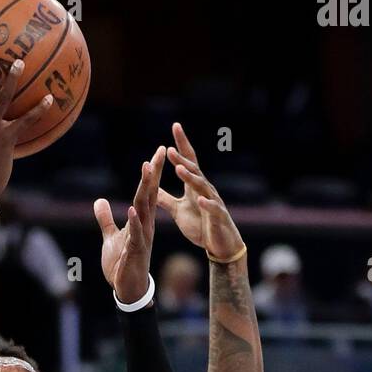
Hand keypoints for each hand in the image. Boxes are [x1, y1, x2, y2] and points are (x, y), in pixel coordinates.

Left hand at [93, 147, 165, 302]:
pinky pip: (136, 235)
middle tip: (160, 151)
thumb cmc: (122, 264)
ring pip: (144, 209)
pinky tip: (132, 209)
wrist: (128, 289)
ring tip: (147, 169)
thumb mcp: (111, 237)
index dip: (152, 173)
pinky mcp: (136, 251)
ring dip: (145, 189)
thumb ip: (106, 219)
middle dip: (154, 173)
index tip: (157, 152)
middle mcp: (146, 226)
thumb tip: (100, 201)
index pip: (147, 193)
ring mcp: (142, 238)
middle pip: (149, 195)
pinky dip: (134, 222)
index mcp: (142, 221)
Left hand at [159, 122, 244, 260]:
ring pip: (201, 187)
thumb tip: (152, 186)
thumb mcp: (178, 211)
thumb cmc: (201, 226)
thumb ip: (165, 199)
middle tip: (169, 149)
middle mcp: (204, 190)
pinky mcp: (218, 217)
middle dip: (182, 160)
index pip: (188, 161)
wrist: (220, 245)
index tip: (175, 126)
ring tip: (179, 169)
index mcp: (194, 187)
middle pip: (193, 170)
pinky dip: (206, 204)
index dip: (181, 145)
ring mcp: (213, 202)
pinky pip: (212, 209)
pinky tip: (199, 199)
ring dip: (190, 178)